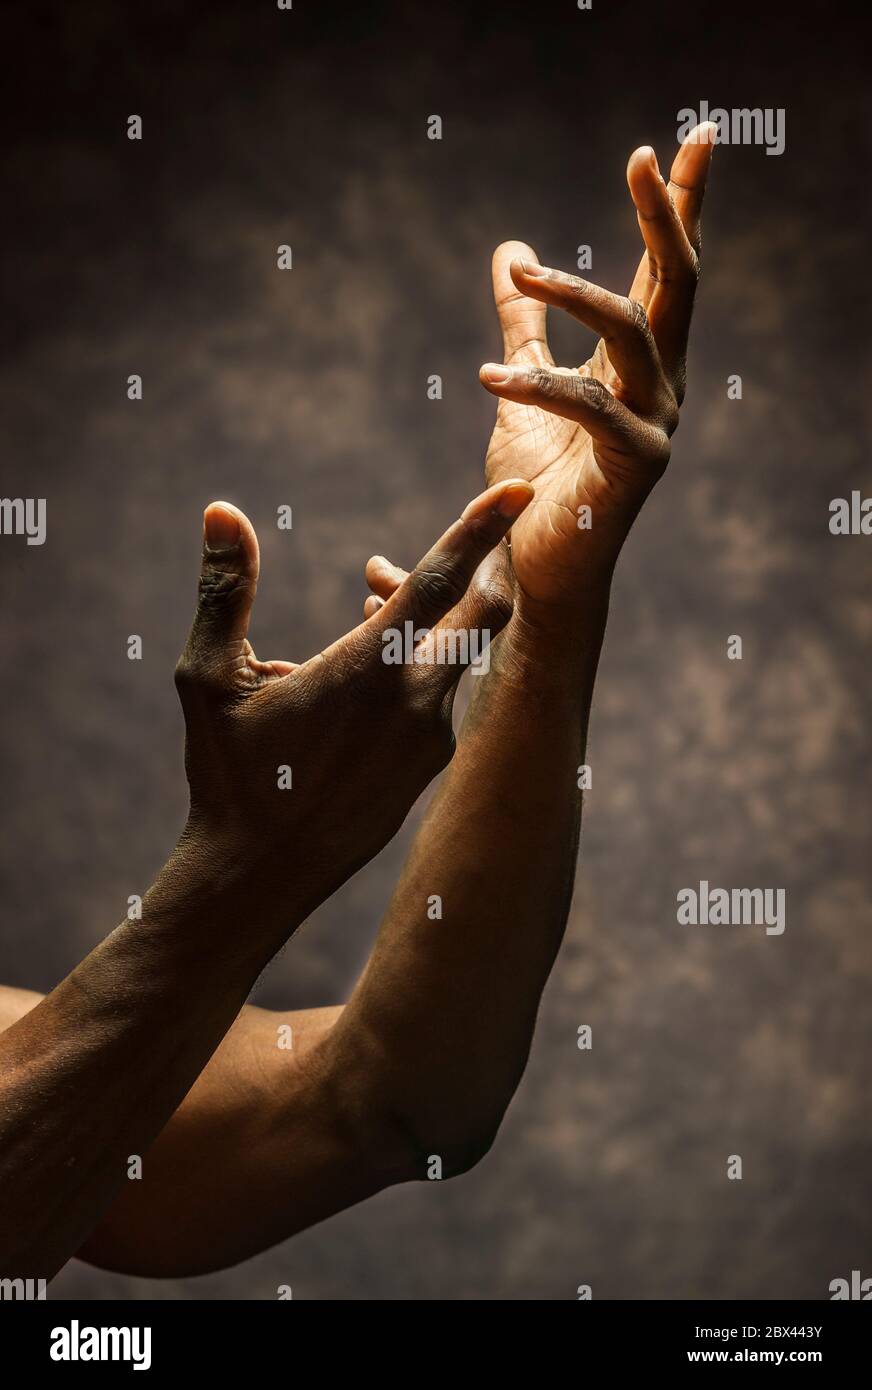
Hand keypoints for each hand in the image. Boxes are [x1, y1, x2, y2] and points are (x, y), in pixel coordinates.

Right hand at [172, 479, 532, 923]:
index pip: (441, 579)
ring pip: (454, 655)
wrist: (260, 876)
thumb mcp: (209, 680)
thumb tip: (222, 512)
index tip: (521, 490)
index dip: (482, 528)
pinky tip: (373, 666)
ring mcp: (433, 737)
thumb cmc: (228, 776)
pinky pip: (442, 697)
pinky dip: (420, 666)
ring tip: (370, 592)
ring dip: (428, 620)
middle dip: (482, 566)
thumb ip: (225, 591)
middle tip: (474, 530)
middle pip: (482, 614)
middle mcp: (417, 700)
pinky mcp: (432, 766)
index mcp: (370, 668)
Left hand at [478, 124, 715, 618]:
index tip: (687, 140)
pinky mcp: (635, 464)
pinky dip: (537, 386)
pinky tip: (487, 377)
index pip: (665, 273)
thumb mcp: (522, 385)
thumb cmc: (534, 483)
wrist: (536, 570)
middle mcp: (661, 386)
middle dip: (666, 215)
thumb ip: (525, 321)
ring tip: (521, 267)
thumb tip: (509, 250)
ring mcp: (656, 423)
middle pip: (677, 284)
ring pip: (636, 332)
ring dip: (579, 291)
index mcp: (640, 364)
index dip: (678, 207)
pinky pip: (588, 406)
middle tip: (647, 153)